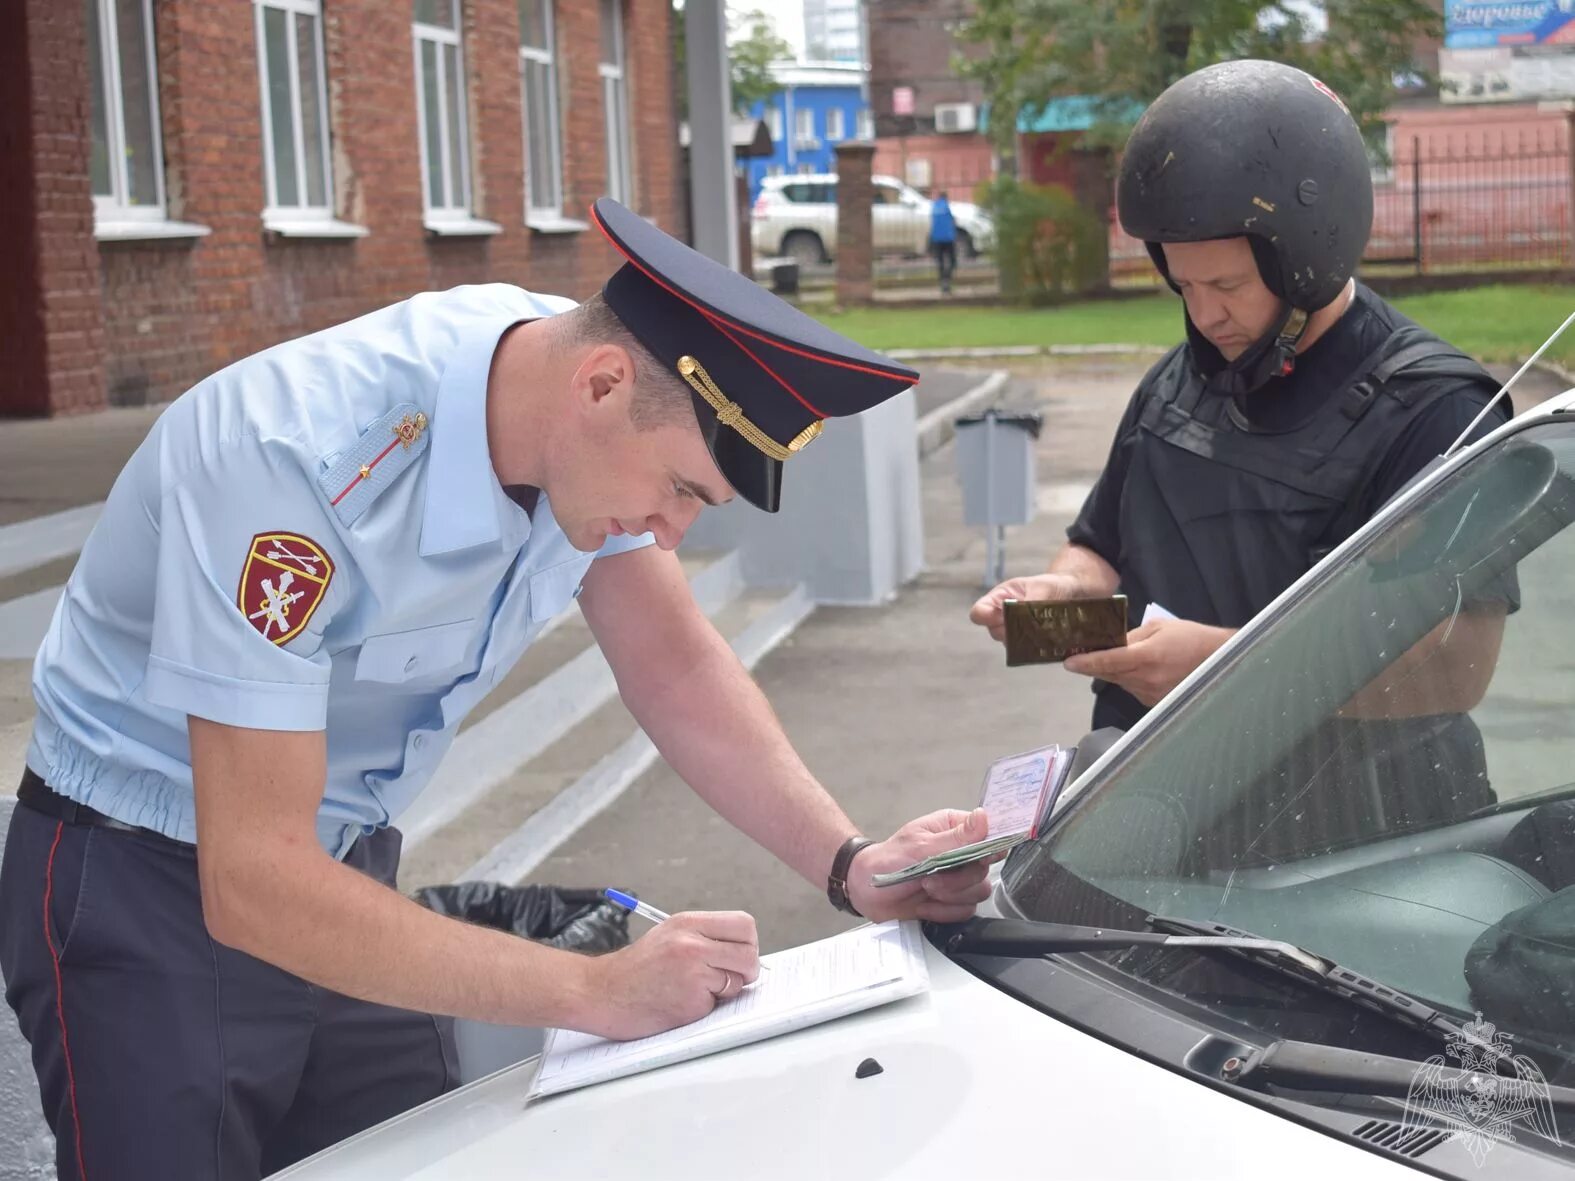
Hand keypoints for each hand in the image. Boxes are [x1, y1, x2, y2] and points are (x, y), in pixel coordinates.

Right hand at [580, 910, 759, 1040]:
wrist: (600, 993)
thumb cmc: (635, 969)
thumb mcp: (668, 936)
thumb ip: (704, 938)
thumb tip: (744, 951)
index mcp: (688, 923)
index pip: (744, 924)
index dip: (748, 943)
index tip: (738, 956)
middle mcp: (692, 943)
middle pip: (749, 954)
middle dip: (746, 971)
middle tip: (729, 979)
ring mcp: (692, 972)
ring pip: (738, 981)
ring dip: (725, 991)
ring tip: (695, 990)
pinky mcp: (690, 1001)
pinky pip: (717, 1004)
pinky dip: (704, 1008)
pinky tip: (680, 1003)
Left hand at [846, 808, 995, 922]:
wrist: (866, 890)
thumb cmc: (887, 860)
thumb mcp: (920, 846)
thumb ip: (956, 837)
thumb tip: (983, 817)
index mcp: (953, 828)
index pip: (989, 833)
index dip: (992, 847)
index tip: (981, 858)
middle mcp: (960, 851)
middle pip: (985, 869)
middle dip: (958, 880)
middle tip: (930, 879)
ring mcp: (958, 877)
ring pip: (979, 891)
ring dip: (950, 896)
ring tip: (925, 890)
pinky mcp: (952, 900)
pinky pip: (966, 910)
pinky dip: (944, 911)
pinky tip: (925, 905)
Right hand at [969, 573, 1081, 642]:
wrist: (1073, 594)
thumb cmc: (1054, 585)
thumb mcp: (1044, 587)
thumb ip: (1031, 601)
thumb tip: (1023, 616)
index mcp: (1000, 599)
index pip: (979, 612)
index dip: (985, 617)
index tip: (1003, 615)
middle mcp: (1003, 618)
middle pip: (995, 632)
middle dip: (1012, 630)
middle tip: (1032, 622)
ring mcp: (1015, 633)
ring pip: (1010, 645)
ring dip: (1025, 641)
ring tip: (1045, 629)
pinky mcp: (1028, 645)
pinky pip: (1026, 653)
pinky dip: (1036, 649)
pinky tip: (1050, 640)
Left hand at [1062, 619, 1234, 706]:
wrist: (1219, 661)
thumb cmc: (1191, 638)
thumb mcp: (1159, 627)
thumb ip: (1132, 636)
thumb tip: (1111, 643)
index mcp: (1147, 657)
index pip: (1108, 661)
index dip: (1086, 662)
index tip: (1068, 661)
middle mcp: (1147, 679)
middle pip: (1109, 674)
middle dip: (1092, 666)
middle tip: (1077, 657)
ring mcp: (1151, 694)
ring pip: (1119, 682)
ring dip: (1110, 672)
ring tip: (1107, 659)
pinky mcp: (1155, 702)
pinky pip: (1132, 689)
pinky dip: (1127, 679)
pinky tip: (1134, 669)